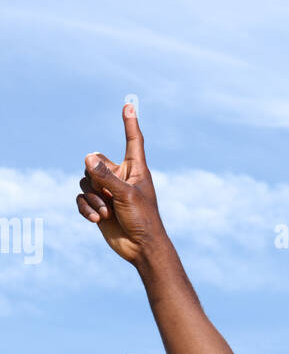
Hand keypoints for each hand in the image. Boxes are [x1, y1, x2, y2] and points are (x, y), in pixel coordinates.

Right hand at [77, 104, 164, 264]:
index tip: (128, 105)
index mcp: (136, 169)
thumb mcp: (125, 194)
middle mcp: (120, 176)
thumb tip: (87, 156)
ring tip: (106, 212)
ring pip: (85, 181)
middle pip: (95, 162)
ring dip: (93, 198)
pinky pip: (81, 198)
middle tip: (108, 194)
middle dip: (96, 178)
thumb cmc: (143, 219)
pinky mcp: (98, 205)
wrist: (140, 248)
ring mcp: (107, 191)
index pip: (132, 141)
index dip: (130, 123)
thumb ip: (106, 175)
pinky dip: (87, 208)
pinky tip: (97, 219)